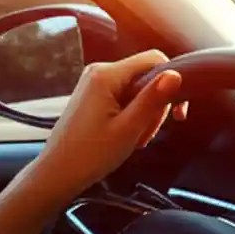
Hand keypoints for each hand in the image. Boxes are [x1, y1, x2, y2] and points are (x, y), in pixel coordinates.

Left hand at [27, 50, 186, 202]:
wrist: (58, 173)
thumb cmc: (90, 155)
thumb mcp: (128, 129)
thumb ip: (152, 100)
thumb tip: (176, 74)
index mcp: (107, 74)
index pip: (155, 60)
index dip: (171, 83)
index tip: (176, 114)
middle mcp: (99, 71)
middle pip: (146, 75)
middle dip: (154, 105)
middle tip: (144, 133)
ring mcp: (94, 82)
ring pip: (137, 88)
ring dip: (143, 113)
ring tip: (132, 138)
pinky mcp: (93, 94)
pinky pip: (123, 96)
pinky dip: (131, 115)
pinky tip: (124, 135)